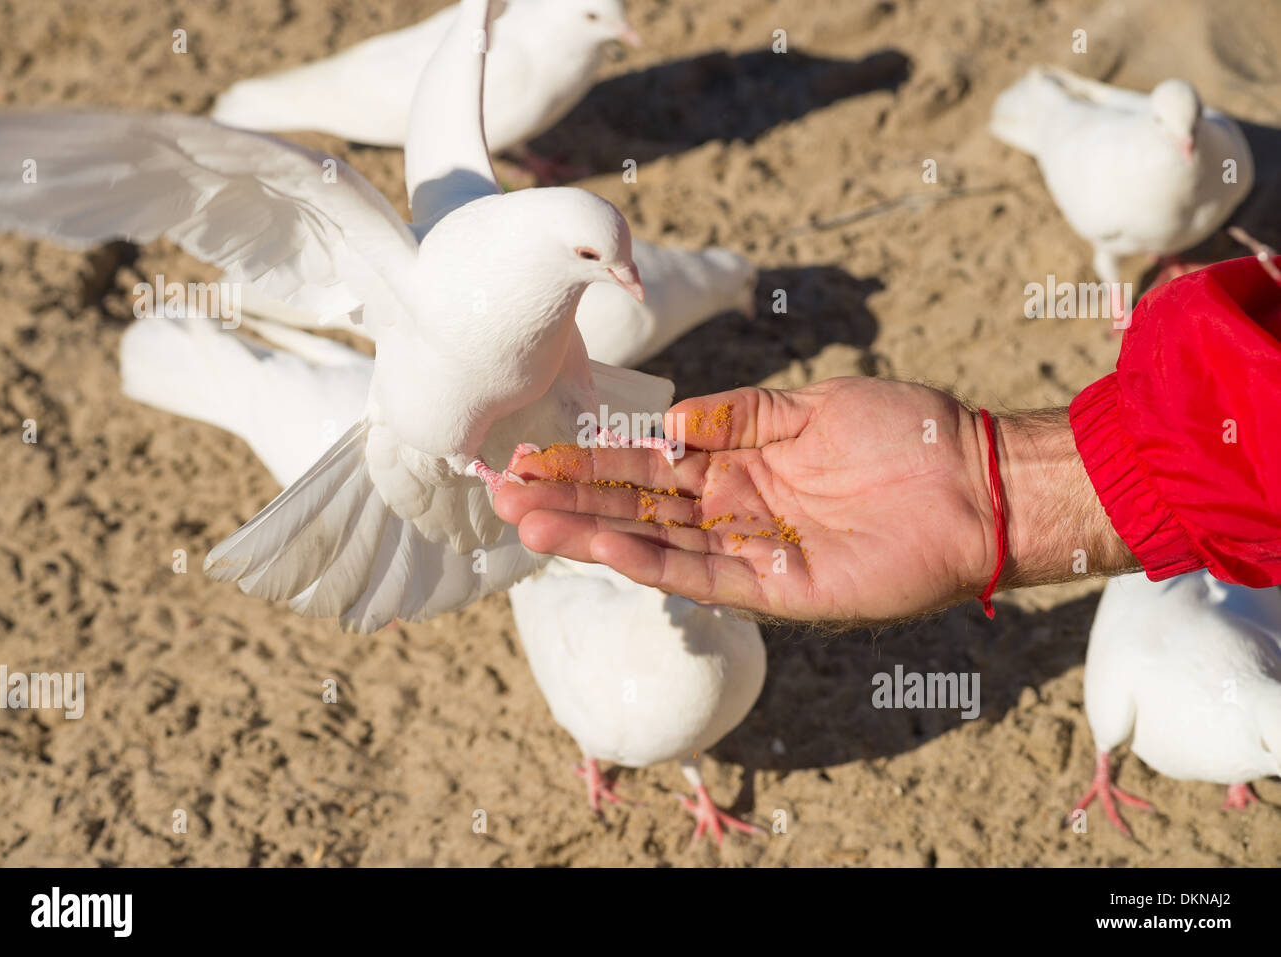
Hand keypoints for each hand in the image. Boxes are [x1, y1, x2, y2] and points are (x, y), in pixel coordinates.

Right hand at [496, 377, 1038, 622]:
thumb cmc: (901, 431)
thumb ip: (734, 417)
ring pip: (656, 544)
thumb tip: (664, 425)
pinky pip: (706, 575)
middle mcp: (734, 512)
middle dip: (569, 500)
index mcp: (737, 467)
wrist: (975, 476)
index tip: (530, 456)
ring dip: (592, 533)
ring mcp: (754, 552)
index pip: (645, 467)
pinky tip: (604, 546)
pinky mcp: (782, 590)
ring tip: (528, 522)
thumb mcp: (805, 406)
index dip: (587, 463)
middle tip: (501, 493)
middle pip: (636, 508)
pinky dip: (653, 563)